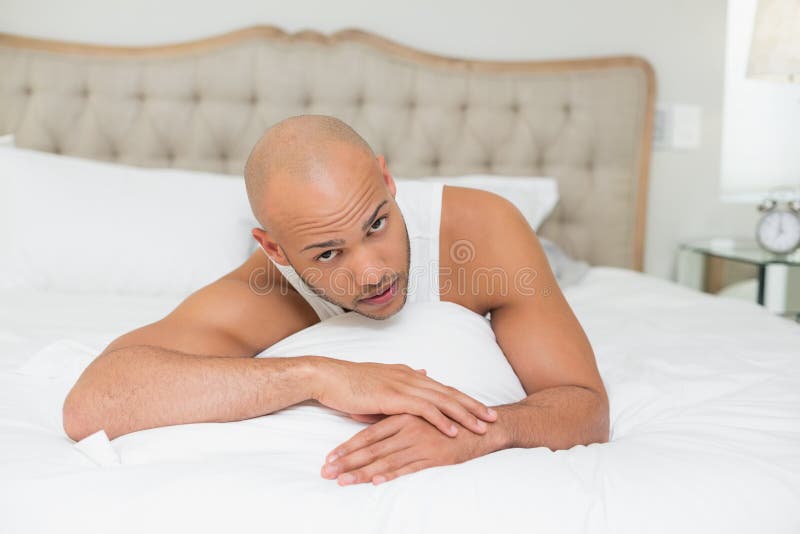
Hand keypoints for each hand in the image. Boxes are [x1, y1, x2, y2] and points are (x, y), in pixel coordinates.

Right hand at [311, 358, 495, 436]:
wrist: (329, 377)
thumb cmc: (349, 383)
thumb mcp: (381, 380)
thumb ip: (403, 381)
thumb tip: (422, 373)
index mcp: (408, 374)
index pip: (441, 387)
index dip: (462, 398)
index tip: (479, 408)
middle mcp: (411, 377)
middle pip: (449, 392)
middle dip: (473, 405)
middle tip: (492, 417)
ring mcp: (404, 385)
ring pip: (442, 400)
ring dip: (464, 414)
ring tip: (481, 426)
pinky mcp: (395, 396)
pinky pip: (425, 409)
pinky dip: (442, 420)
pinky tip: (453, 431)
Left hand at [320, 413, 502, 485]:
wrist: (482, 427)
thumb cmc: (447, 421)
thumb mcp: (419, 413)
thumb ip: (394, 417)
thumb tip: (368, 419)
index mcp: (402, 415)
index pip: (368, 434)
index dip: (347, 447)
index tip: (329, 458)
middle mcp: (409, 428)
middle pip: (372, 448)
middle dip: (347, 461)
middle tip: (327, 473)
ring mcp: (421, 442)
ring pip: (386, 459)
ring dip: (362, 472)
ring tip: (343, 481)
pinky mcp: (434, 456)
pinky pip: (409, 467)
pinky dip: (392, 474)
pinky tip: (377, 481)